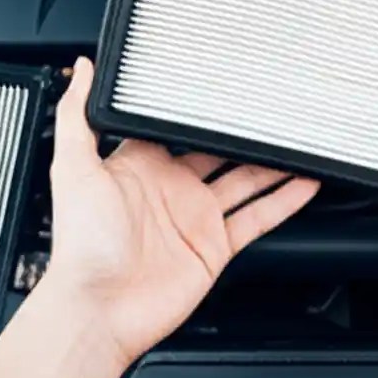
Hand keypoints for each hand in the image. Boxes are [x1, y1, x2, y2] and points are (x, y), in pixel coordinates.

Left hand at [41, 58, 319, 364]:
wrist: (99, 308)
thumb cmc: (80, 245)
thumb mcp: (72, 167)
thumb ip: (77, 115)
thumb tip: (83, 70)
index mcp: (140, 166)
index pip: (177, 129)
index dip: (202, 110)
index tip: (228, 88)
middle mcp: (172, 189)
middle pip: (220, 152)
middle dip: (245, 133)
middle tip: (273, 110)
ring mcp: (196, 219)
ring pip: (246, 181)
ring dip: (274, 163)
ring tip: (300, 141)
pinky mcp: (215, 247)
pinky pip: (257, 218)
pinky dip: (284, 201)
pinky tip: (305, 183)